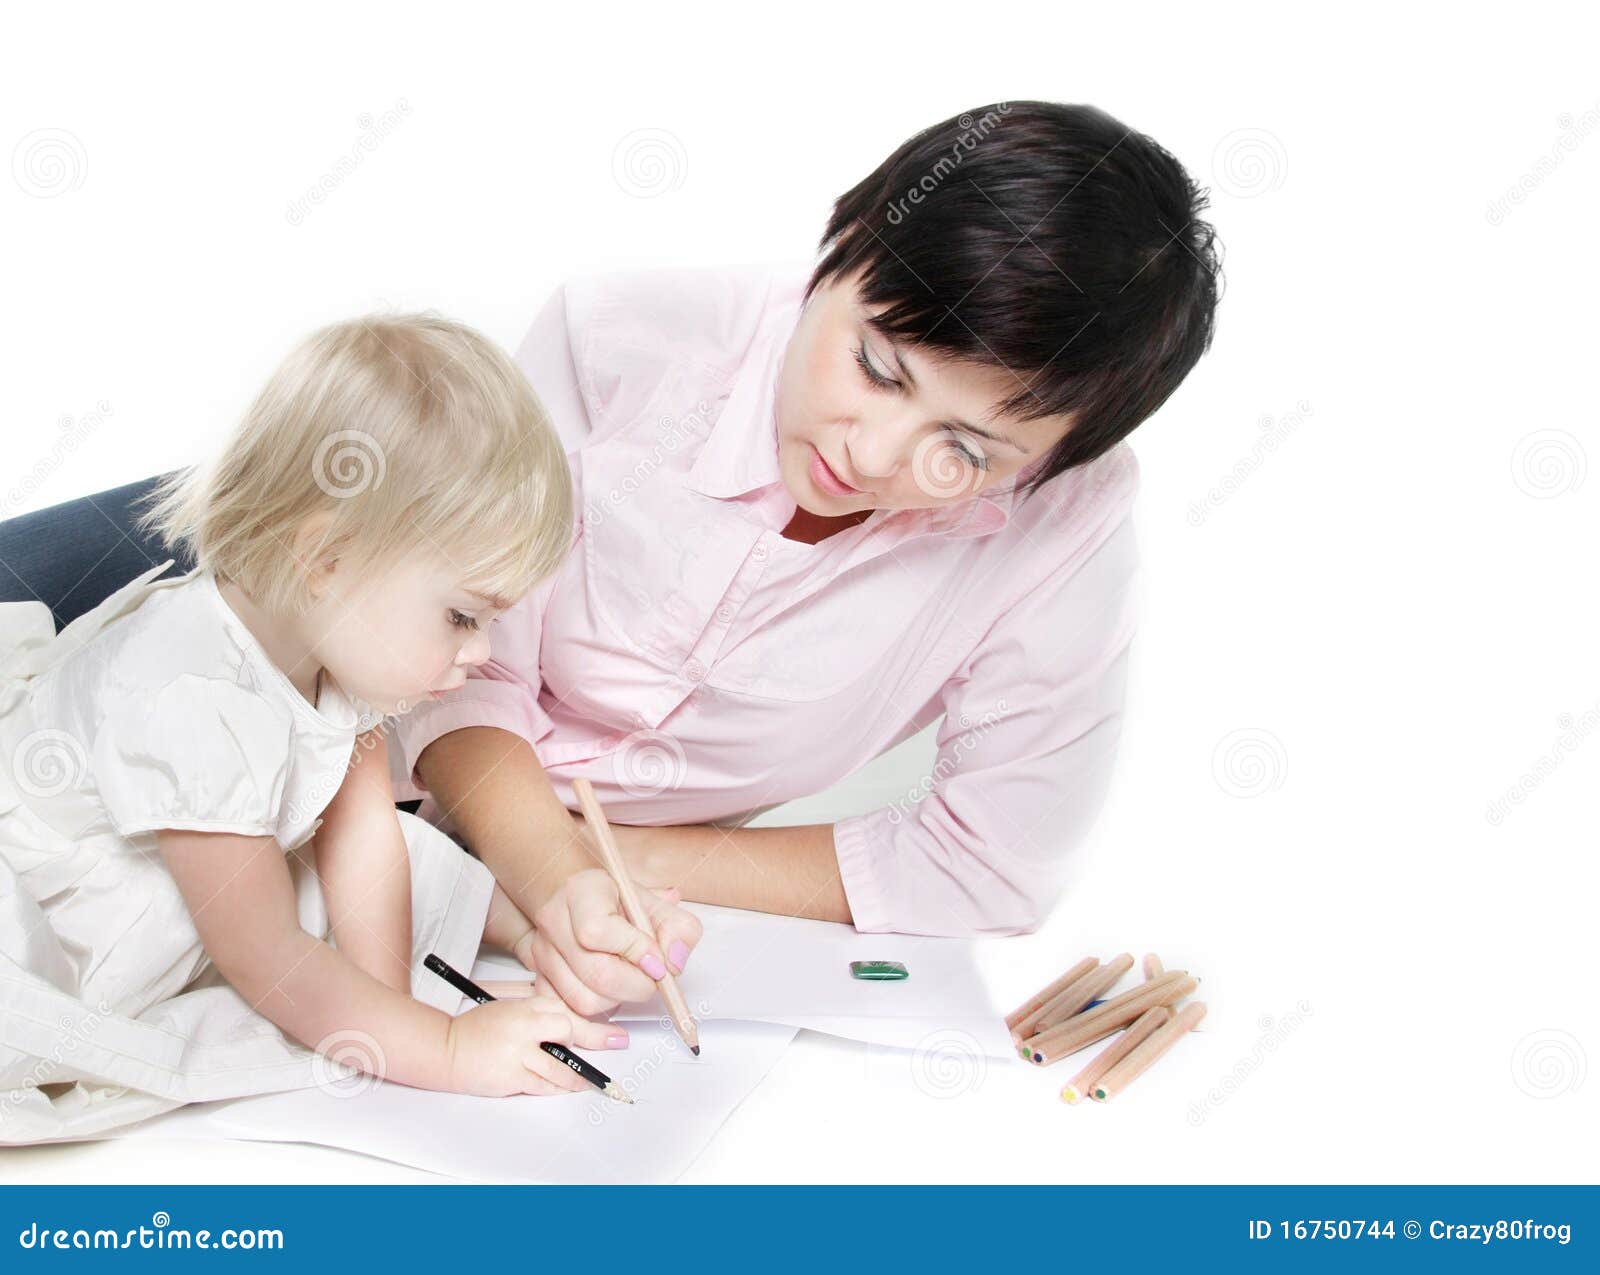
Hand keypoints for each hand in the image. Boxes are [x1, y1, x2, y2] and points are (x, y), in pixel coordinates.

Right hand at [442, 994, 619, 1095]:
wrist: (447, 1049)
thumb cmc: (478, 1028)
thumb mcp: (509, 1006)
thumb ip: (539, 1010)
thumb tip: (571, 1021)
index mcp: (524, 1006)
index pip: (566, 1011)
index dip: (592, 1023)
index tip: (614, 1031)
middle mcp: (524, 1026)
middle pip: (569, 1032)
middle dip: (594, 1041)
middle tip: (616, 1043)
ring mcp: (518, 1053)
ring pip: (561, 1065)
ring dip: (579, 1074)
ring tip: (591, 1080)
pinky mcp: (513, 1077)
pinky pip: (546, 1085)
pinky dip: (560, 1088)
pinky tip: (569, 1087)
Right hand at [526, 867, 703, 1016]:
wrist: (583, 900)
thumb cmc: (619, 902)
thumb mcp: (657, 904)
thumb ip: (678, 930)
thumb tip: (673, 963)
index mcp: (581, 893)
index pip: (598, 931)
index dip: (634, 951)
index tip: (656, 960)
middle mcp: (554, 922)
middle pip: (595, 973)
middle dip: (636, 985)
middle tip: (653, 980)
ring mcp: (542, 953)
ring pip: (583, 1000)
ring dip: (618, 1002)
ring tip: (631, 985)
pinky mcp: (540, 980)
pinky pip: (565, 1016)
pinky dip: (594, 1029)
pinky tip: (614, 1021)